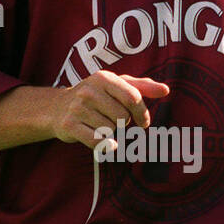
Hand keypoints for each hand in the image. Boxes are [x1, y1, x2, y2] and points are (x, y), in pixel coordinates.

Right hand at [51, 71, 169, 151]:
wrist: (57, 108)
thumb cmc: (95, 96)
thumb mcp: (116, 86)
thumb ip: (142, 87)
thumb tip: (165, 90)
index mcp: (104, 78)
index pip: (133, 97)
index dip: (142, 113)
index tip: (143, 121)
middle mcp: (89, 90)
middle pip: (123, 117)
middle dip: (123, 123)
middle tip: (113, 120)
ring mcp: (78, 108)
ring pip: (110, 130)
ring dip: (111, 133)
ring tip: (100, 125)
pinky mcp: (70, 126)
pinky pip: (98, 142)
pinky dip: (105, 145)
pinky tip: (102, 141)